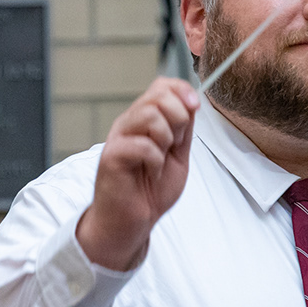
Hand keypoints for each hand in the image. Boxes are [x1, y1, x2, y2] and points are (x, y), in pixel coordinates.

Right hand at [77, 78, 199, 270]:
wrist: (133, 221)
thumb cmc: (151, 189)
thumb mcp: (178, 154)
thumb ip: (184, 129)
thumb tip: (192, 101)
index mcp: (144, 119)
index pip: (162, 85)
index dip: (182, 90)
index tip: (195, 107)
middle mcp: (129, 123)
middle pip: (157, 96)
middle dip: (178, 118)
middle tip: (174, 144)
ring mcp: (118, 138)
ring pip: (150, 115)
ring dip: (166, 139)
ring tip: (160, 159)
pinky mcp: (112, 157)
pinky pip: (143, 145)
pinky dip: (155, 160)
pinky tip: (151, 172)